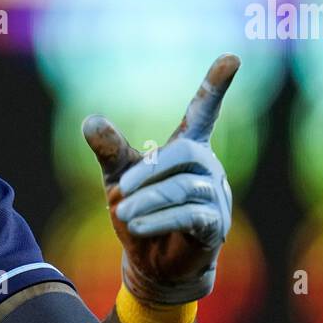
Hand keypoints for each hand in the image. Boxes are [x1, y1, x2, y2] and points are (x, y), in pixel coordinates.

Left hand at [81, 54, 238, 304]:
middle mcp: (207, 168)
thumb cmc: (140, 212)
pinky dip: (159, 219)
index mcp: (187, 149)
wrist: (152, 265)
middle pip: (187, 152)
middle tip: (117, 190)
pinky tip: (135, 225)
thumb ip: (109, 150)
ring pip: (183, 188)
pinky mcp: (215, 227)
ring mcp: (216, 198)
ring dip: (147, 201)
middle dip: (150, 170)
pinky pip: (190, 215)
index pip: (203, 112)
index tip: (232, 57)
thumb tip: (90, 120)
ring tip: (120, 214)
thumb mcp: (118, 178)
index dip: (215, 86)